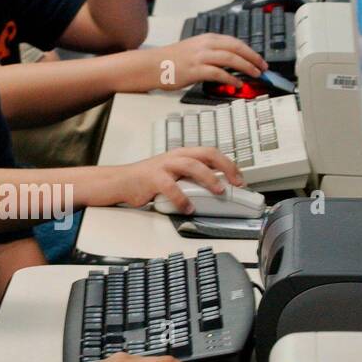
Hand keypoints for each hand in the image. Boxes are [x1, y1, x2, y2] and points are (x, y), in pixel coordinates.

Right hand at [110, 148, 243, 211]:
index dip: (229, 164)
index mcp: (183, 154)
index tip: (240, 179)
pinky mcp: (152, 178)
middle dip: (226, 167)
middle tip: (236, 183)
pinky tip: (188, 208)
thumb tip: (217, 188)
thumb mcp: (175, 175)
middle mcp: (176, 156)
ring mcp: (164, 166)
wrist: (122, 181)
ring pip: (191, 165)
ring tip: (219, 191)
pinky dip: (182, 199)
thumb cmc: (149, 180)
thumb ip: (192, 178)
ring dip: (208, 177)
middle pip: (206, 154)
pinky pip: (171, 187)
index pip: (212, 153)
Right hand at [122, 37, 266, 91]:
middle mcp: (205, 45)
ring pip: (230, 59)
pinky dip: (231, 79)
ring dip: (246, 67)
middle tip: (263, 67)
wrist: (151, 65)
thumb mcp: (193, 50)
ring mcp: (200, 57)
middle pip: (236, 48)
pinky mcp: (195, 70)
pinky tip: (237, 84)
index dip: (250, 50)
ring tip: (255, 75)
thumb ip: (211, 53)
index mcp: (206, 38)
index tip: (259, 58)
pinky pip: (218, 73)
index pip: (234, 41)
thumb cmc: (171, 61)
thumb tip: (228, 63)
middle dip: (253, 57)